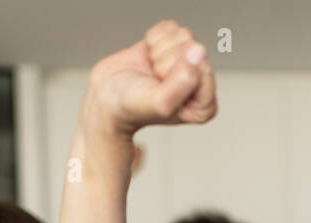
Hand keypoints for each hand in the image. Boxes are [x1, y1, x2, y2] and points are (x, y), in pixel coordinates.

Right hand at [87, 20, 215, 135]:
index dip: (175, 70)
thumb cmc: (131, 107)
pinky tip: (148, 57)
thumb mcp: (159, 102)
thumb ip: (183, 82)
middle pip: (192, 47)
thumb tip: (198, 52)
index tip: (160, 86)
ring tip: (150, 70)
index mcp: (204, 106)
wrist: (106, 98)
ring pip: (182, 35)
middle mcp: (200, 83)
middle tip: (153, 79)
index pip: (202, 67)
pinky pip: (169, 27)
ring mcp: (187, 63)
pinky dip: (153, 39)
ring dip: (158, 50)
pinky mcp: (173, 46)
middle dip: (165, 60)